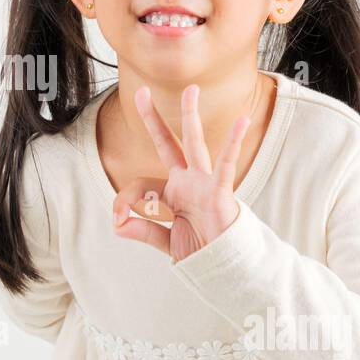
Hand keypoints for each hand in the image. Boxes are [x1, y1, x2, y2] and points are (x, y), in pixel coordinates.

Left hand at [112, 84, 251, 262]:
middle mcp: (188, 182)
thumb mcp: (166, 241)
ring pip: (194, 144)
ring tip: (191, 90)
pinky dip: (233, 143)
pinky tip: (242, 121)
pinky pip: (226, 165)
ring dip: (191, 116)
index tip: (118, 220)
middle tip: (142, 92)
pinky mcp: (221, 192)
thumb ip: (143, 231)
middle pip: (168, 143)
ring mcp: (204, 184)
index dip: (125, 200)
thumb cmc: (203, 253)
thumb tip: (117, 225)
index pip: (142, 185)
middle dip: (154, 119)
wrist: (228, 269)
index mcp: (174, 193)